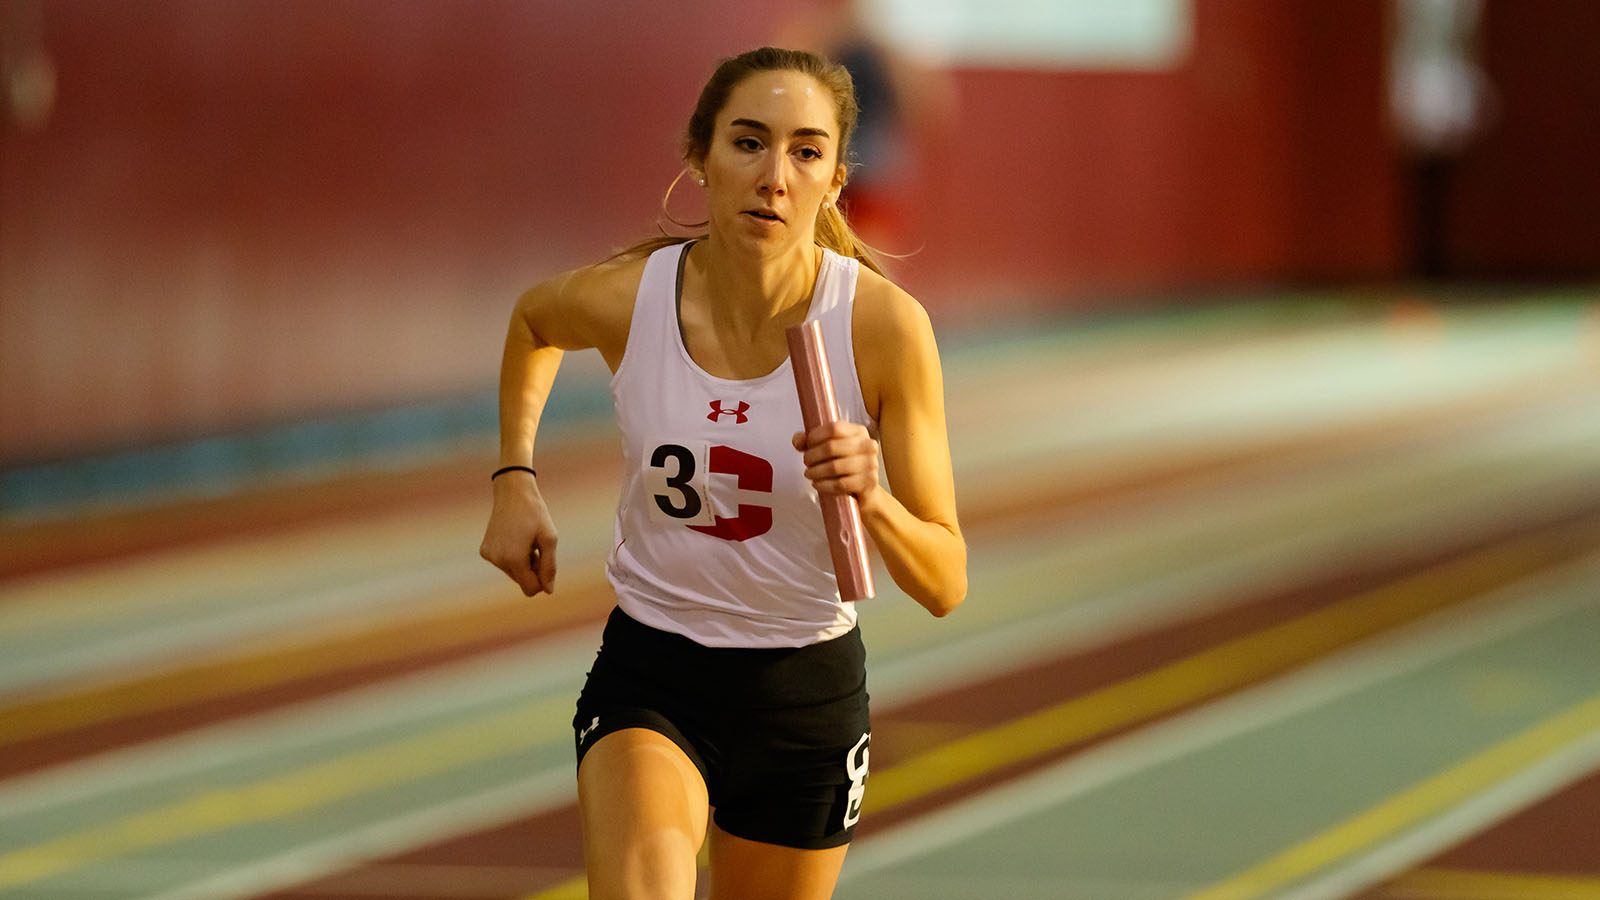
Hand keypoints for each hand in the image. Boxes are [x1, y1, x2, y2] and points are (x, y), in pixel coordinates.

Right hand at [479, 472, 557, 595]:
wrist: (513, 492)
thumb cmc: (535, 514)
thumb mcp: (549, 539)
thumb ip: (549, 567)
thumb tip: (548, 590)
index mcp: (513, 559)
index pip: (530, 589)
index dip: (542, 581)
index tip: (546, 563)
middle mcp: (497, 560)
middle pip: (522, 581)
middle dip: (533, 570)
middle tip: (537, 548)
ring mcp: (489, 555)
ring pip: (513, 573)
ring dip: (523, 563)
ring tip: (527, 542)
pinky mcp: (484, 550)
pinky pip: (503, 563)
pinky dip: (512, 556)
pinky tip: (515, 538)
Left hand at [792, 422, 880, 502]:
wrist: (863, 489)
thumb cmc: (845, 465)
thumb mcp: (828, 448)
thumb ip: (810, 441)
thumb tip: (798, 441)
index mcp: (858, 431)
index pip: (833, 428)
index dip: (815, 436)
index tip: (807, 445)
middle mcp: (868, 445)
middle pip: (831, 447)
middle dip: (812, 456)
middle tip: (806, 462)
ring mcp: (870, 464)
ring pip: (834, 467)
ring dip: (816, 472)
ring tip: (809, 474)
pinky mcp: (868, 482)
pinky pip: (840, 484)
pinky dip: (824, 485)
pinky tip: (817, 484)